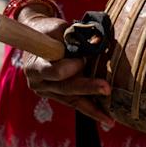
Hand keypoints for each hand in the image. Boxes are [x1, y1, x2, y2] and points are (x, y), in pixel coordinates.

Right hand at [18, 11, 113, 127]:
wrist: (37, 37)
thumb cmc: (49, 30)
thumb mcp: (58, 28)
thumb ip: (73, 36)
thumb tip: (97, 41)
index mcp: (35, 65)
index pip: (54, 72)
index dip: (70, 67)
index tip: (83, 60)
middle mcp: (39, 82)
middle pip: (66, 88)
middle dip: (88, 88)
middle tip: (107, 88)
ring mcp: (48, 91)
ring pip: (72, 100)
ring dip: (92, 108)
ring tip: (110, 117)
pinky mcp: (57, 95)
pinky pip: (75, 103)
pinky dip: (90, 109)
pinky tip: (106, 118)